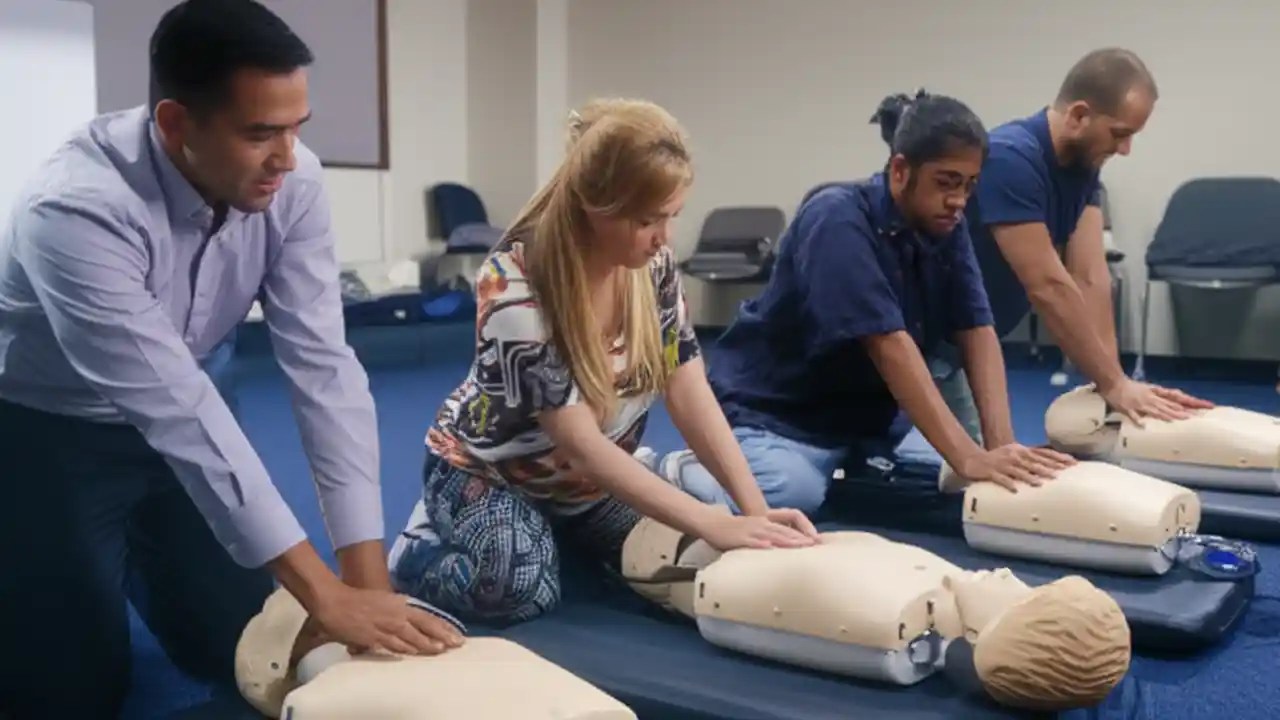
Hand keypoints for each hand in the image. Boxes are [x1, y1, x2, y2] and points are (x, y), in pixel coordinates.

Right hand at [310, 584, 464, 656]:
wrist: (335, 602)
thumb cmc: (359, 600)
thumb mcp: (385, 601)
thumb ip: (399, 610)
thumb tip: (412, 617)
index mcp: (400, 604)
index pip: (427, 616)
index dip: (443, 626)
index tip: (456, 633)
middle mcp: (397, 614)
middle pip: (425, 627)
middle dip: (442, 636)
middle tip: (456, 644)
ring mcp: (386, 627)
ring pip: (411, 638)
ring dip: (426, 646)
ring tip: (440, 651)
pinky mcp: (374, 638)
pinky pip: (393, 646)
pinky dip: (404, 650)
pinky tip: (414, 654)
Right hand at [698, 512, 818, 550]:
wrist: (713, 523)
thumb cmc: (733, 532)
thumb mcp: (753, 533)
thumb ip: (766, 540)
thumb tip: (779, 552)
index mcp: (766, 524)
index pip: (788, 531)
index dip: (802, 536)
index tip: (817, 545)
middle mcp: (762, 525)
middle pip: (784, 532)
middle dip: (800, 539)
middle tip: (815, 546)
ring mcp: (752, 531)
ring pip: (772, 535)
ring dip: (786, 540)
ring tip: (800, 546)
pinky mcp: (740, 537)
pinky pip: (752, 541)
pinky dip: (761, 544)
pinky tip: (769, 548)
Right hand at [959, 444, 1074, 491]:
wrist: (972, 460)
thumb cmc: (996, 460)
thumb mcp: (1014, 455)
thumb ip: (1029, 459)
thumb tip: (1049, 468)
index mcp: (1020, 450)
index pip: (1043, 453)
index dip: (1057, 458)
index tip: (1072, 463)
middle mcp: (1013, 455)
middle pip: (1034, 462)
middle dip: (1048, 468)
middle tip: (1061, 475)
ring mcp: (1002, 464)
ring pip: (1019, 471)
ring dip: (1030, 477)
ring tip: (1041, 483)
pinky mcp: (991, 472)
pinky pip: (1001, 479)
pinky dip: (1009, 484)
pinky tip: (1015, 490)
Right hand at [1100, 378, 1213, 425]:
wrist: (1113, 382)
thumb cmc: (1130, 387)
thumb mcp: (1149, 389)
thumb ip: (1161, 397)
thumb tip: (1177, 404)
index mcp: (1157, 393)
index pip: (1179, 398)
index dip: (1193, 402)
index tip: (1207, 405)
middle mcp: (1152, 398)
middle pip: (1171, 405)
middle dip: (1186, 411)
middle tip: (1201, 415)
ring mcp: (1141, 404)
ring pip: (1157, 410)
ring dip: (1170, 415)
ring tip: (1183, 419)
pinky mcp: (1128, 409)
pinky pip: (1134, 415)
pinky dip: (1138, 420)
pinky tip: (1143, 425)